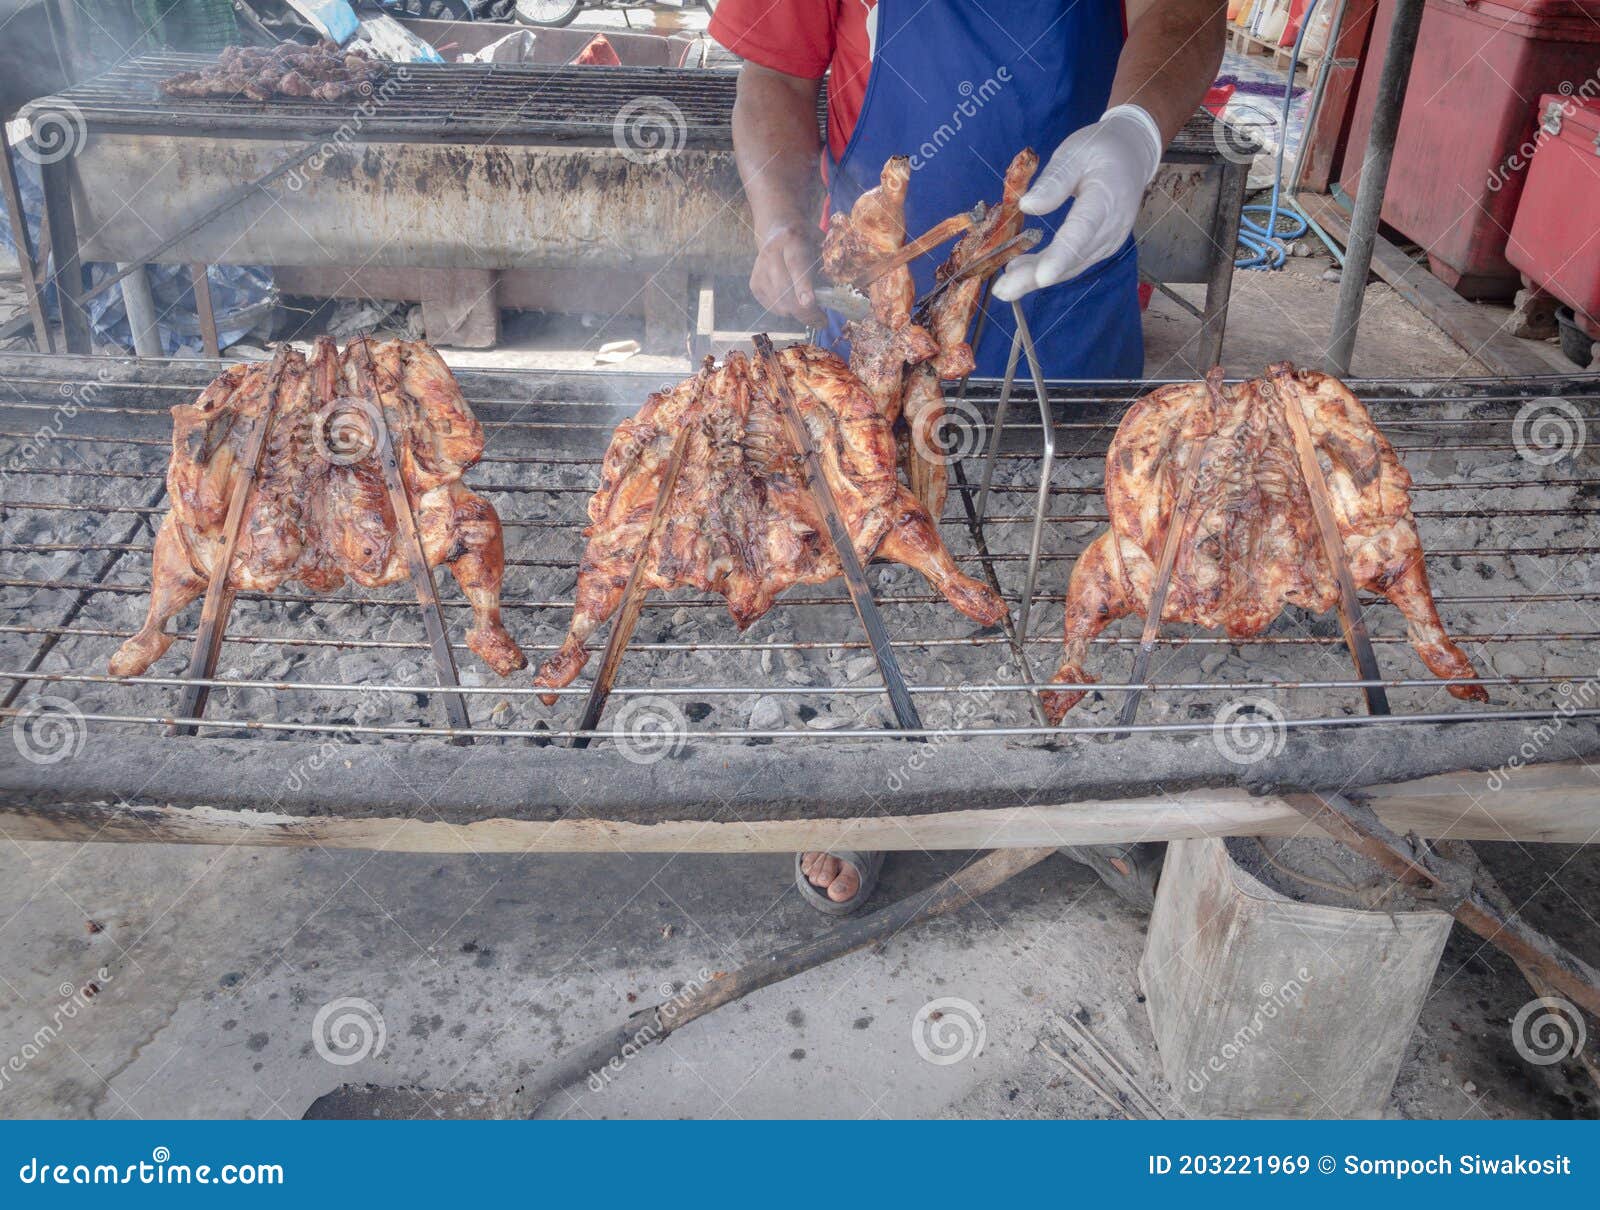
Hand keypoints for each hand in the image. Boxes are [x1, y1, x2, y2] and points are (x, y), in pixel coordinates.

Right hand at [750, 220, 826, 325]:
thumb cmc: (807, 241)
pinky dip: (787, 310)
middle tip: (821, 321)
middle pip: (785, 290)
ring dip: (797, 313)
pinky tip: (794, 300)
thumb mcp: (821, 244)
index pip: (796, 265)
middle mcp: (771, 254)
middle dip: (805, 312)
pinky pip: (773, 307)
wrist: (777, 230)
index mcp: (792, 239)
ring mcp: (760, 269)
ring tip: (810, 308)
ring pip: (779, 303)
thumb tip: (837, 295)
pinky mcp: (754, 284)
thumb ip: (829, 265)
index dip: (802, 286)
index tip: (809, 303)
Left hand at [993, 105, 1162, 301]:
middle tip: (1002, 289)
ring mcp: (1109, 240)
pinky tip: (1020, 274)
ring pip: (1071, 265)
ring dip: (1036, 278)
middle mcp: (1112, 226)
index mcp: (1106, 197)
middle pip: (1073, 256)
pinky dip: (1047, 270)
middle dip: (1037, 276)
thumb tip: (1027, 206)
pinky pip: (1073, 263)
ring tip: (1004, 287)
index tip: (1042, 277)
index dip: (1061, 255)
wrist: (1131, 156)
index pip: (1083, 230)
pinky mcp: (1101, 247)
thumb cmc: (1100, 149)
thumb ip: (1054, 180)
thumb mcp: (1074, 152)